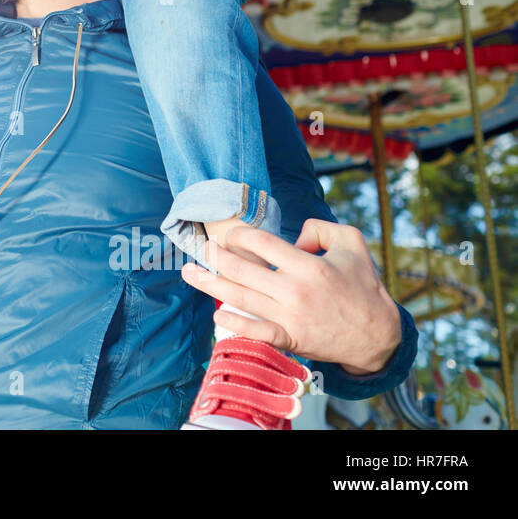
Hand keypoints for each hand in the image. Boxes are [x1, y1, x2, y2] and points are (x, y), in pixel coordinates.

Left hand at [180, 220, 402, 375]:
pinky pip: (256, 332)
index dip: (239, 235)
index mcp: (309, 265)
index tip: (231, 235)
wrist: (378, 335)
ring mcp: (291, 317)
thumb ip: (321, 228)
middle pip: (242, 270)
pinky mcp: (290, 339)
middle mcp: (296, 290)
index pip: (262, 243)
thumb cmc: (363, 286)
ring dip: (210, 284)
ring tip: (189, 273)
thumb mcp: (352, 244)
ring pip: (240, 298)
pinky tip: (217, 315)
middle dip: (215, 256)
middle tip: (202, 249)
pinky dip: (234, 324)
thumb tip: (294, 236)